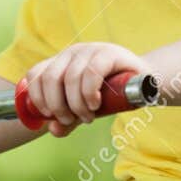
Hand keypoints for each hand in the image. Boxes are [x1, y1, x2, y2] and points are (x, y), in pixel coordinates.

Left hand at [22, 42, 149, 136]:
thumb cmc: (110, 94)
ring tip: (87, 117)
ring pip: (70, 78)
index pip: (36, 74)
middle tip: (69, 120)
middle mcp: (72, 53)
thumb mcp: (85, 108)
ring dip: (76, 104)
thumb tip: (53, 130)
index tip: (48, 115)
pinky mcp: (108, 53)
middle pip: (50, 78)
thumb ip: (68, 119)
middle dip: (57, 105)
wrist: (145, 83)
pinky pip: (91, 73)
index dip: (36, 96)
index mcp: (60, 62)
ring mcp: (90, 50)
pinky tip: (95, 104)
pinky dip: (89, 93)